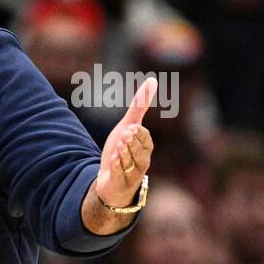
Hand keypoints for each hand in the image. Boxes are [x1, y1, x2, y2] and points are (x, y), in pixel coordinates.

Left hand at [96, 76, 155, 207]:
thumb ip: (139, 105)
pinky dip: (117, 168)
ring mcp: (132, 173)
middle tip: (125, 135)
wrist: (110, 177)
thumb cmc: (123, 149)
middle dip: (132, 143)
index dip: (138, 134)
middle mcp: (142, 160)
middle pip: (139, 151)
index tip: (130, 128)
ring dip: (124, 154)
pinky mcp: (120, 183)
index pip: (145, 138)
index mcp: (146, 146)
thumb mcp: (128, 125)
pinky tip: (112, 161)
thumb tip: (152, 80)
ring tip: (118, 147)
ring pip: (131, 163)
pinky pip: (120, 175)